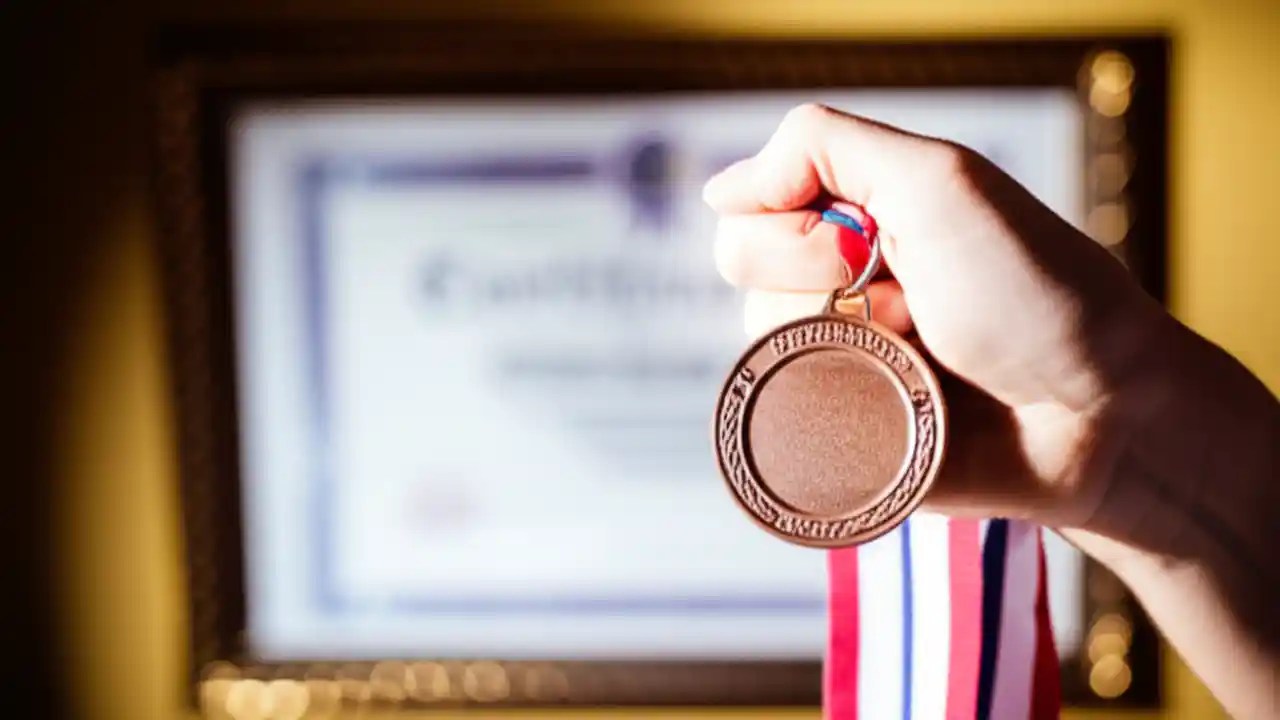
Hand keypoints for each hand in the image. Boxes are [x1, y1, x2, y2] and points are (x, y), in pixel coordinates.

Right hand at [703, 103, 1171, 526]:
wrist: (1097, 415)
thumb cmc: (1033, 290)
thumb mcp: (938, 180)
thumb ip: (824, 148)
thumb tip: (718, 192)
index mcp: (859, 215)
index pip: (751, 207)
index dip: (793, 225)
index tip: (865, 239)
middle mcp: (838, 282)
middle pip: (741, 270)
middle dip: (810, 282)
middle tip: (902, 301)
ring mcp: (839, 358)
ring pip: (756, 343)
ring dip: (829, 346)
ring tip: (909, 358)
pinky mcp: (842, 430)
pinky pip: (777, 417)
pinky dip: (819, 406)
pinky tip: (883, 405)